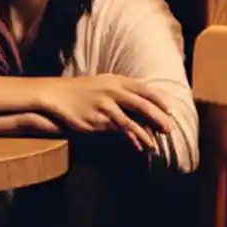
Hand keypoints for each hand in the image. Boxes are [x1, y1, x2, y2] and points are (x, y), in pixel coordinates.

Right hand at [36, 75, 176, 153]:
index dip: (160, 101)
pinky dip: (131, 139)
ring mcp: (104, 105)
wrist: (56, 95)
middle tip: (170, 129)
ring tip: (156, 144)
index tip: (170, 111)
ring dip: (146, 134)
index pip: (145, 90)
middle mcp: (112, 91)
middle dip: (158, 118)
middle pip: (142, 105)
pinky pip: (118, 132)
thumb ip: (122, 89)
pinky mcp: (96, 120)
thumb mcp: (103, 83)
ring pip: (132, 121)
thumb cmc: (80, 90)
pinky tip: (138, 146)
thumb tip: (142, 101)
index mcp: (116, 80)